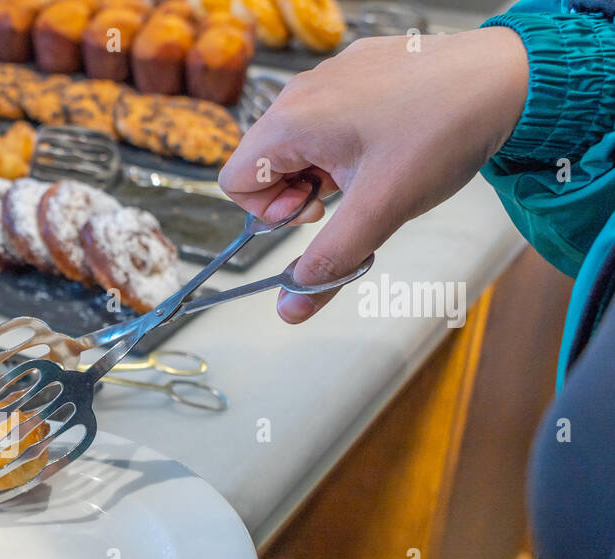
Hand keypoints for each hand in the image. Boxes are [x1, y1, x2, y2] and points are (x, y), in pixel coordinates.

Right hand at [219, 28, 528, 322]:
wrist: (508, 77)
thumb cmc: (444, 131)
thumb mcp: (380, 211)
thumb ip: (328, 262)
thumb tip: (291, 306)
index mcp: (292, 122)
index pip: (235, 182)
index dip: (269, 212)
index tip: (316, 213)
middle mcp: (302, 92)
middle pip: (265, 161)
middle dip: (299, 192)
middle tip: (347, 196)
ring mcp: (331, 76)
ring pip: (299, 140)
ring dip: (325, 168)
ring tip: (373, 170)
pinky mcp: (359, 69)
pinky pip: (330, 116)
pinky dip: (348, 140)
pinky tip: (390, 143)